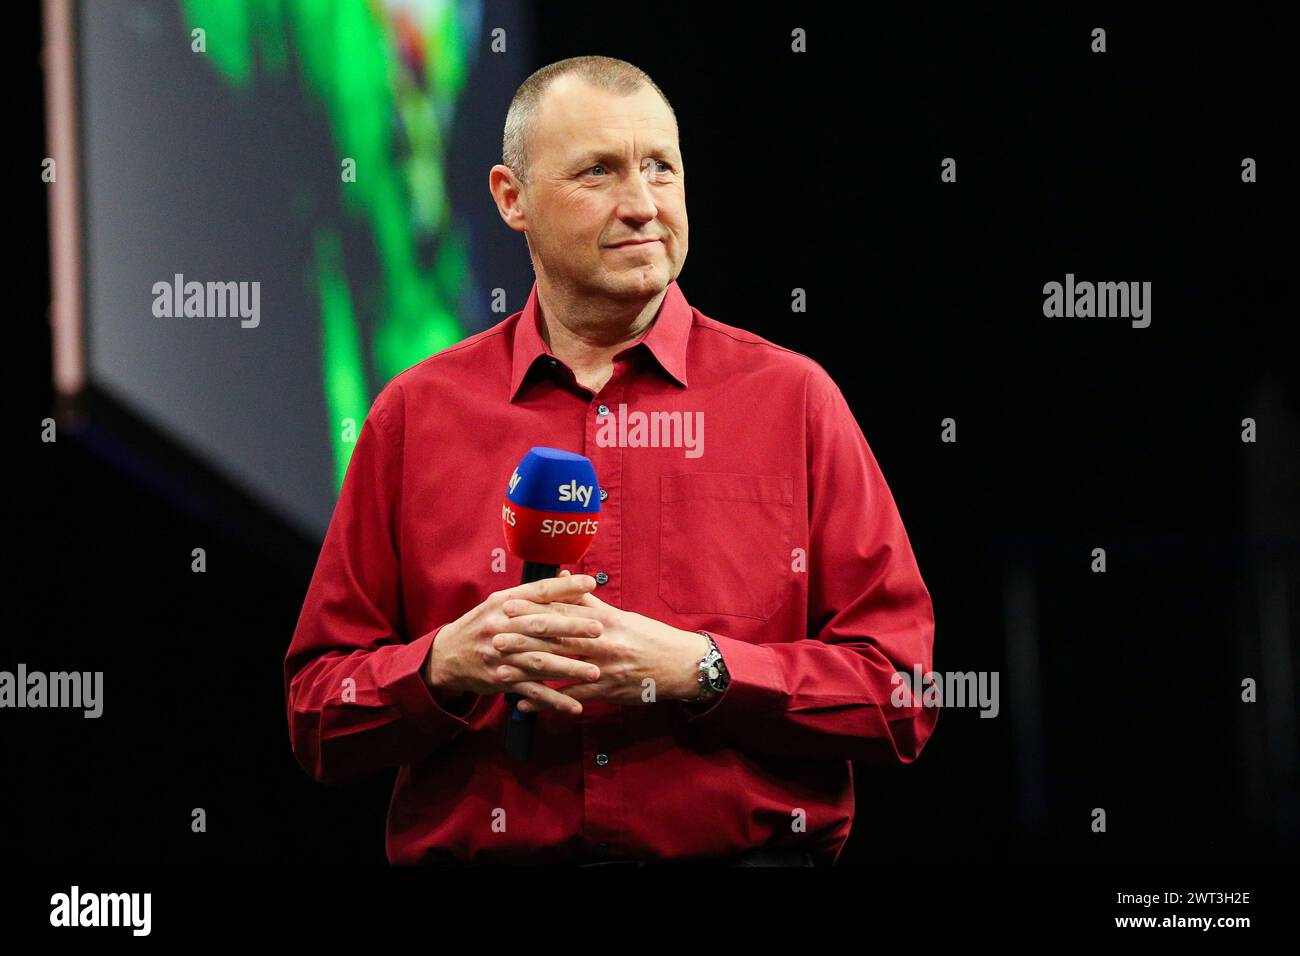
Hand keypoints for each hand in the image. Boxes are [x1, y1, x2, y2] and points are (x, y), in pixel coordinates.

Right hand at [424, 574, 604, 715]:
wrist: (448, 655)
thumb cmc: (483, 625)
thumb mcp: (500, 604)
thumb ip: (533, 595)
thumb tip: (568, 579)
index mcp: (504, 603)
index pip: (537, 591)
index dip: (564, 586)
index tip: (591, 583)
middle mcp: (501, 626)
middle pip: (540, 626)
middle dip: (571, 627)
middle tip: (599, 629)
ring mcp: (501, 655)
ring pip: (539, 661)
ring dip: (568, 668)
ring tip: (595, 672)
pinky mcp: (502, 680)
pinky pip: (531, 691)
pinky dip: (554, 700)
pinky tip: (575, 705)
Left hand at [500, 571, 707, 710]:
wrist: (680, 665)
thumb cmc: (649, 636)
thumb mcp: (621, 615)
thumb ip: (588, 599)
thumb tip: (562, 579)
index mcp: (604, 620)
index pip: (563, 612)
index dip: (533, 609)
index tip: (508, 605)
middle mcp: (602, 642)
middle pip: (556, 639)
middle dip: (522, 638)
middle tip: (495, 636)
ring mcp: (604, 668)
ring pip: (560, 668)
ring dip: (527, 670)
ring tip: (501, 670)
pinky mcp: (607, 692)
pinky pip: (572, 696)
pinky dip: (546, 700)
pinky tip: (524, 702)